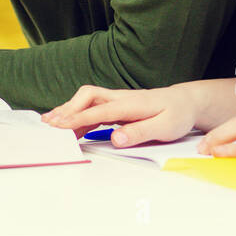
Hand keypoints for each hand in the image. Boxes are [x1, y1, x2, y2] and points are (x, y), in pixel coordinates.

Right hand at [42, 82, 204, 145]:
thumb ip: (140, 132)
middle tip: (51, 125)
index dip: (79, 117)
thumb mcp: (165, 127)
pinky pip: (91, 108)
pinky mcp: (115, 107)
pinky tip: (68, 126)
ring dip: (68, 111)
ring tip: (50, 125)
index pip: (99, 109)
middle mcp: (120, 98)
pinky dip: (77, 115)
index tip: (61, 126)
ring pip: (86, 101)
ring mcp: (116, 101)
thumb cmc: (176, 114)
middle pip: (87, 97)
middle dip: (68, 109)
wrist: (185, 102)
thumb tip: (116, 138)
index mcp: (131, 103)